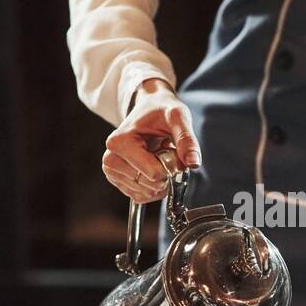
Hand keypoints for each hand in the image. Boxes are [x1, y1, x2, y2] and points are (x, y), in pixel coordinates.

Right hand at [101, 78, 201, 202]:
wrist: (149, 108)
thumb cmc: (160, 111)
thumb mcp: (177, 117)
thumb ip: (186, 139)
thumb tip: (194, 163)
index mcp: (120, 142)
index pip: (153, 173)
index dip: (171, 166)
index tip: (171, 148)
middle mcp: (111, 159)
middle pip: (151, 184)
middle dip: (166, 173)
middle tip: (164, 150)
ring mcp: (113, 172)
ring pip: (147, 193)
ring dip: (161, 180)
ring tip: (156, 156)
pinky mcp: (118, 181)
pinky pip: (142, 197)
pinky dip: (154, 187)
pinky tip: (153, 167)